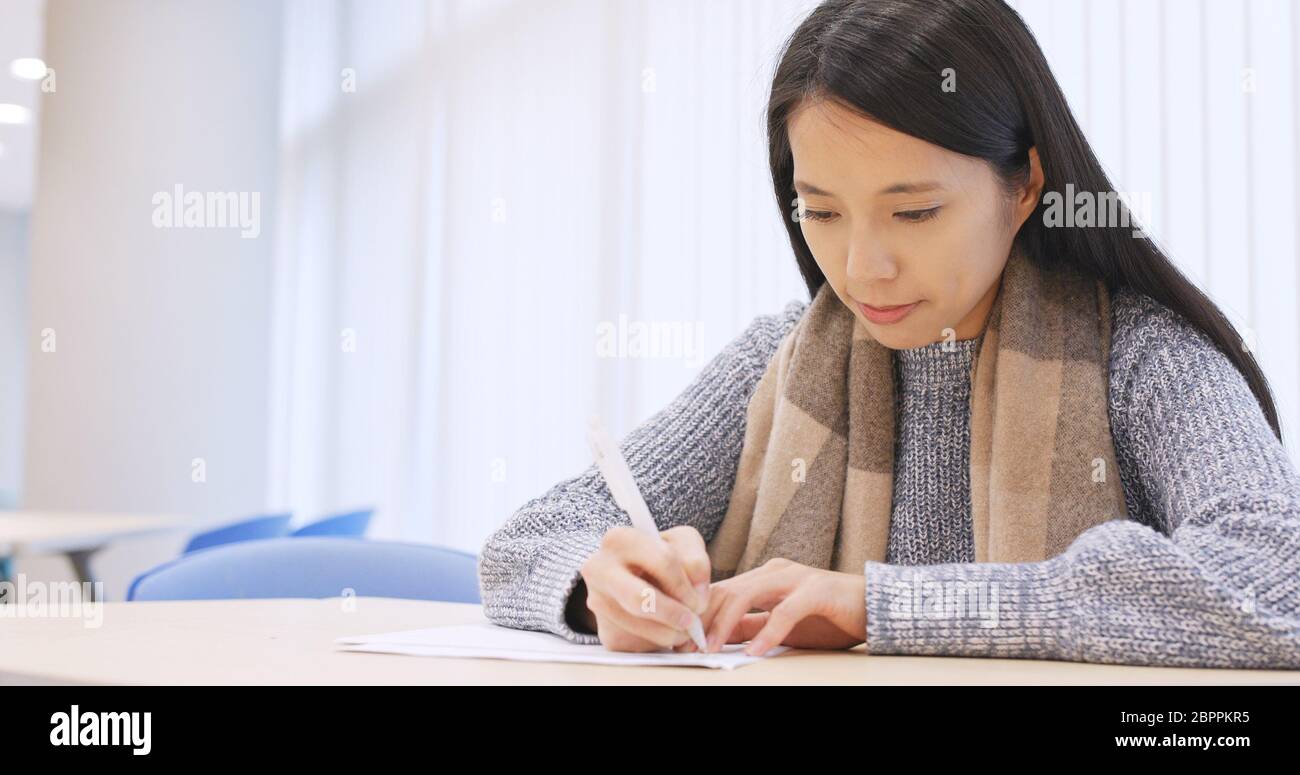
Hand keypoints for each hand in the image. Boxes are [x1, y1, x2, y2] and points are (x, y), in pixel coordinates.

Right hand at [577, 525, 711, 651]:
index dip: (687, 585)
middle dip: (674, 614)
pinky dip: (660, 642)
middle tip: (691, 621)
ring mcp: (598, 602)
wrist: (631, 576)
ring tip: (683, 625)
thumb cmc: (660, 557)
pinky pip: (640, 646)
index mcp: (619, 539)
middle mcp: (599, 569)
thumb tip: (697, 595)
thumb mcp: (681, 544)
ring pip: (644, 629)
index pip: (663, 562)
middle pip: (641, 600)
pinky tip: (664, 628)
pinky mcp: (605, 632)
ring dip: (672, 633)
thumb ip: (697, 561)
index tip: (698, 598)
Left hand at [697, 558, 865, 654]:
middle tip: (685, 647)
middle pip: (726, 591)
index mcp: (763, 577)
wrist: (875, 608)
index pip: (720, 592)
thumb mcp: (782, 626)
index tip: (680, 642)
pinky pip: (785, 612)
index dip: (698, 615)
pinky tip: (754, 653)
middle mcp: (774, 572)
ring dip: (724, 623)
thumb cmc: (828, 617)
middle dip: (703, 620)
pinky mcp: (816, 590)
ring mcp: (795, 577)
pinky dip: (767, 633)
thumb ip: (752, 627)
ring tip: (710, 648)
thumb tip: (717, 638)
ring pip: (747, 595)